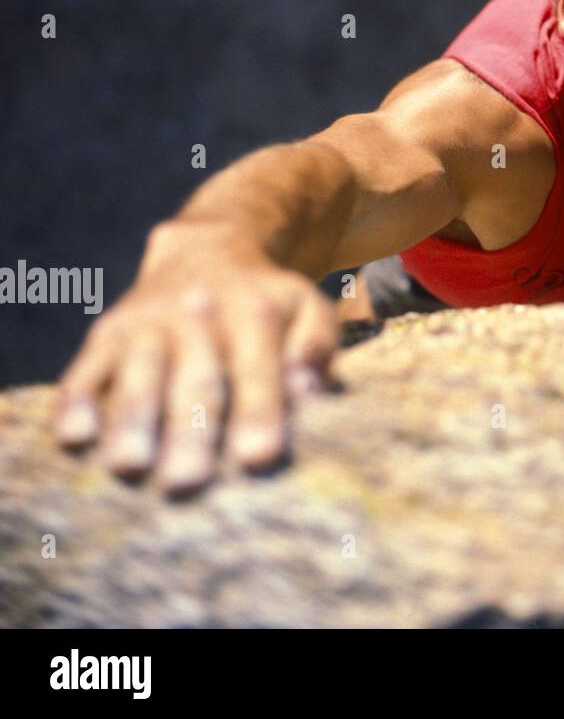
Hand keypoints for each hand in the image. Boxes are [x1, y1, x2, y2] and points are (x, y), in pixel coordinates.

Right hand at [53, 233, 337, 493]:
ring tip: (129, 466)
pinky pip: (85, 370)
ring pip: (138, 374)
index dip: (259, 410)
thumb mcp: (306, 307)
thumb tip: (308, 386)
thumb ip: (317, 343)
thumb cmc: (266, 303)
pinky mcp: (106, 334)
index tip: (259, 456)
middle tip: (187, 481)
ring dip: (133, 419)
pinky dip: (77, 402)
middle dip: (190, 430)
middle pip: (195, 378)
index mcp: (255, 314)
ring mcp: (148, 325)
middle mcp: (198, 316)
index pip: (257, 367)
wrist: (207, 252)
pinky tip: (75, 437)